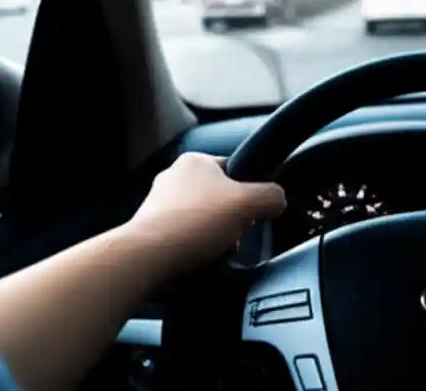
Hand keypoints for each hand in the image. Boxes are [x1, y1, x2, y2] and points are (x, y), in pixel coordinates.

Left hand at [121, 153, 285, 272]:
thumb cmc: (195, 223)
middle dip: (232, 224)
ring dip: (215, 241)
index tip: (252, 214)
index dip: (250, 194)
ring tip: (214, 254)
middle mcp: (174, 178)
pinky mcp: (151, 232)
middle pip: (221, 201)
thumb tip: (277, 200)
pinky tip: (198, 264)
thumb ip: (272, 196)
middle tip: (234, 238)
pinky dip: (195, 253)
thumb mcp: (249, 203)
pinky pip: (185, 241)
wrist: (147, 258)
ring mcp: (159, 206)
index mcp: (195, 161)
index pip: (236, 171)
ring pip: (204, 224)